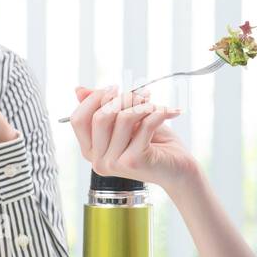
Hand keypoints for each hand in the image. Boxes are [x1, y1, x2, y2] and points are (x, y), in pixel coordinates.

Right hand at [70, 85, 193, 192]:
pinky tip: (171, 112)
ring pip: (123, 119)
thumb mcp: (126, 121)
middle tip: (142, 95)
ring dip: (143, 105)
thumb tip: (78, 89)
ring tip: (155, 105)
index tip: (115, 88)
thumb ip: (103, 107)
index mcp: (91, 150)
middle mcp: (98, 161)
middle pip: (99, 117)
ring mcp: (114, 163)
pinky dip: (160, 113)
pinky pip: (145, 125)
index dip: (94, 99)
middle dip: (122, 99)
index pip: (78, 120)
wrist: (179, 168)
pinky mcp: (134, 162)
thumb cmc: (153, 143)